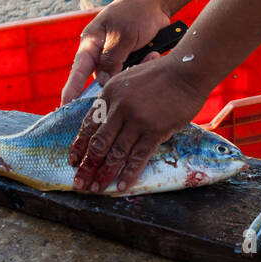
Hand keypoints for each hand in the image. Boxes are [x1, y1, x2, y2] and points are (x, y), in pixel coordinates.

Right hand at [60, 0, 172, 104]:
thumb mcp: (122, 35)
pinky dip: (144, 65)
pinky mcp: (129, 59)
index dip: (71, 90)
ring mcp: (115, 56)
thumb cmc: (135, 12)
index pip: (78, 71)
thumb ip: (111, 59)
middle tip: (126, 83)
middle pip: (101, 79)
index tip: (64, 107)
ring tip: (148, 54)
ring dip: (134, 70)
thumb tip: (102, 83)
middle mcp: (100, 52)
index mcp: (91, 43)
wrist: (156, 1)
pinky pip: (133, 71)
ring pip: (120, 77)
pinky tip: (153, 53)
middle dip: (115, 82)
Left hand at [68, 55, 209, 192]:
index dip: (79, 147)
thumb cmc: (160, 75)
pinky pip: (138, 157)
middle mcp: (119, 108)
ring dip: (104, 174)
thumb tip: (104, 124)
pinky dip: (129, 174)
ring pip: (116, 153)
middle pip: (98, 143)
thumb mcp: (127, 81)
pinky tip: (122, 186)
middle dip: (87, 166)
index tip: (74, 162)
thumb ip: (114, 101)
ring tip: (97, 189)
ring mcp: (137, 120)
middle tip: (80, 183)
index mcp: (109, 94)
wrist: (186, 72)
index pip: (88, 125)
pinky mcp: (155, 130)